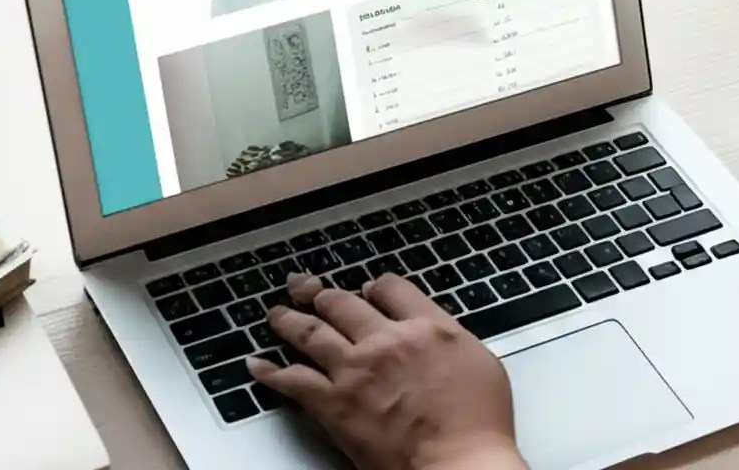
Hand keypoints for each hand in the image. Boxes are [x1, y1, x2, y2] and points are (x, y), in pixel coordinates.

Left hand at [246, 274, 524, 469]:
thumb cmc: (478, 424)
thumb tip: (434, 330)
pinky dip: (270, 370)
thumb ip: (450, 337)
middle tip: (305, 288)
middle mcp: (385, 339)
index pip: (390, 287)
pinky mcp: (334, 403)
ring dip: (288, 320)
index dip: (374, 286)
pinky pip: (292, 379)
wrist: (458, 463)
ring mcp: (355, 370)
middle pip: (343, 302)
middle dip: (319, 292)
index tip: (367, 289)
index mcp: (425, 326)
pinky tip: (258, 364)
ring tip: (277, 314)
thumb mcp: (480, 362)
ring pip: (310, 331)